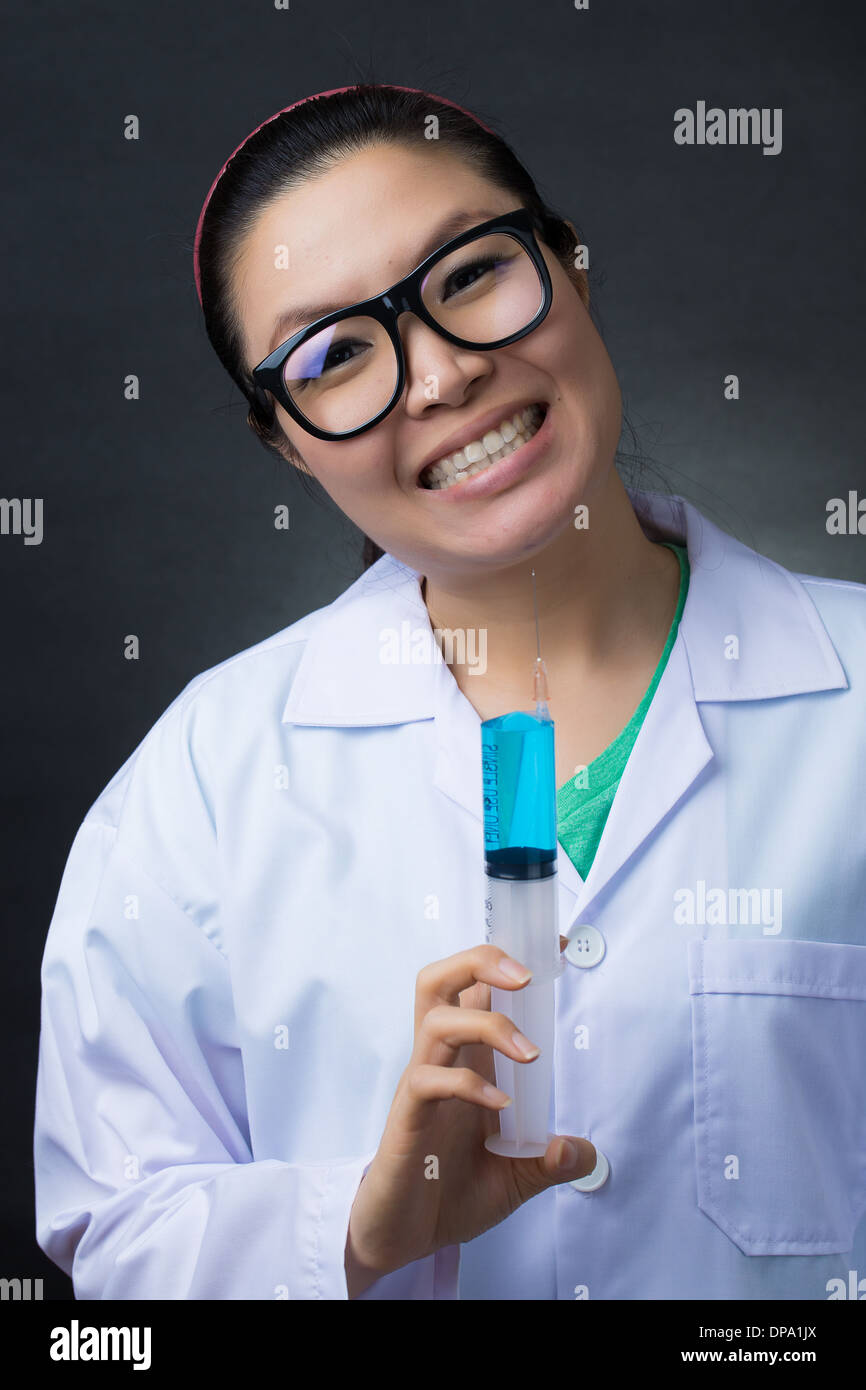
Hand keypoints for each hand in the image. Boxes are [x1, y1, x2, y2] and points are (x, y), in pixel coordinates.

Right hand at [344, 943, 595, 1295]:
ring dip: (488, 1024)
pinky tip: (499, 1106)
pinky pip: (429, 1079)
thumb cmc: (449, 1194)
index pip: (478, 989)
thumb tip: (583, 1150)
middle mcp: (440, 1059)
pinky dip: (468, 1083)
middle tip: (526, 977)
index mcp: (465, 1059)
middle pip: (441, 979)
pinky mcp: (407, 1117)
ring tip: (530, 1054)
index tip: (557, 949)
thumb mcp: (514, 1179)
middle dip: (481, 961)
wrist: (402, 1240)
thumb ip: (548, 1162)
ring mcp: (420, 1084)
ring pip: (437, 1018)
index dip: (509, 961)